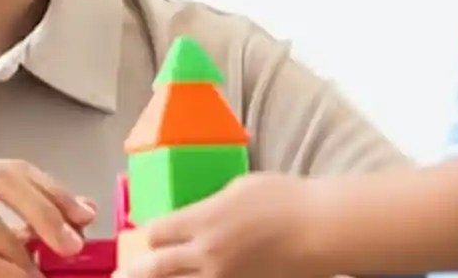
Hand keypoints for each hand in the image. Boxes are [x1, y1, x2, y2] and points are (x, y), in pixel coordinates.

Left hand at [114, 172, 326, 277]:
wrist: (322, 228)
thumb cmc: (284, 199)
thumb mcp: (237, 188)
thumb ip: (209, 206)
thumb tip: (197, 216)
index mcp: (201, 220)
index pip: (156, 234)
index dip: (148, 238)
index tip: (148, 239)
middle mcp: (205, 253)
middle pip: (155, 269)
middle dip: (134, 274)